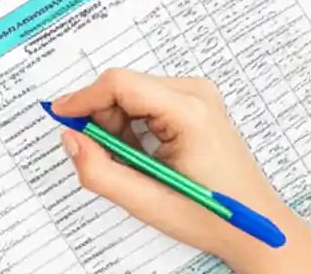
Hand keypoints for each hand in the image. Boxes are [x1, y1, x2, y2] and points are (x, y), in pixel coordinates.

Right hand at [52, 70, 310, 273]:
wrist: (251, 227)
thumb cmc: (208, 216)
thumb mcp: (147, 202)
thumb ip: (100, 172)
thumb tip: (71, 139)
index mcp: (189, 111)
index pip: (121, 84)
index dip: (84, 98)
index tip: (60, 116)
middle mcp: (195, 92)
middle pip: (125, 86)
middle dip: (102, 119)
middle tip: (100, 156)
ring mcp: (197, 95)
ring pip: (132, 93)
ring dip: (117, 125)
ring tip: (131, 163)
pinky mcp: (194, 103)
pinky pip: (146, 101)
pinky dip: (132, 125)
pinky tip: (143, 155)